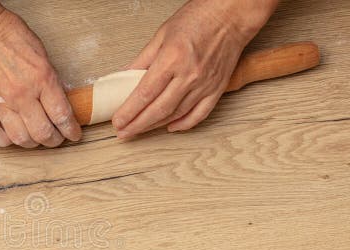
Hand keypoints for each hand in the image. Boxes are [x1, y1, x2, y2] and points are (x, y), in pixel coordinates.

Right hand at [0, 8, 80, 147]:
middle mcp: (23, 95)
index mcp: (42, 80)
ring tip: (34, 138)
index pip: (62, 116)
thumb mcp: (42, 56)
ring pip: (21, 139)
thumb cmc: (10, 37)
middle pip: (43, 133)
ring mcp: (1, 104)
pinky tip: (10, 136)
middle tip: (55, 139)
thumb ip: (51, 81)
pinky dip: (6, 141)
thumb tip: (59, 103)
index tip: (73, 135)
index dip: (71, 131)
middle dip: (53, 141)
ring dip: (31, 143)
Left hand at [112, 0, 276, 138]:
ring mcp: (204, 84)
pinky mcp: (217, 89)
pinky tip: (170, 127)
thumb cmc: (199, 18)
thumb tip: (124, 76)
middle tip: (124, 133)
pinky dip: (184, 124)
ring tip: (140, 130)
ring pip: (176, 115)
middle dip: (137, 125)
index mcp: (172, 59)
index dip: (129, 112)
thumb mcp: (161, 34)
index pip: (145, 94)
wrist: (231, 15)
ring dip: (155, 126)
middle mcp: (189, 75)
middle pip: (158, 110)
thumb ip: (142, 59)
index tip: (118, 121)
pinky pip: (199, 114)